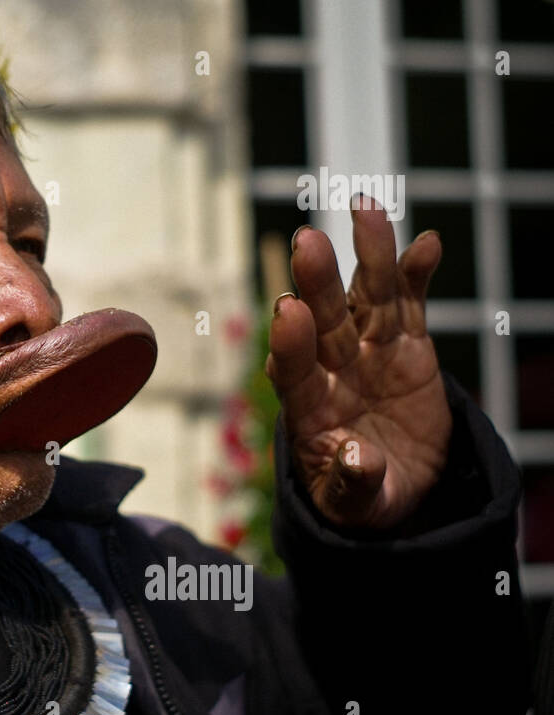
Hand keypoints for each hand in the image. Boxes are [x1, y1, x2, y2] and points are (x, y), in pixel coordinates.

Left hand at [265, 202, 451, 529]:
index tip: (288, 313)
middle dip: (316, 283)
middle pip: (323, 320)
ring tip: (366, 209)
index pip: (291, 370)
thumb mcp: (354, 505)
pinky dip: (415, 274)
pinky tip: (425, 243)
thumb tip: (355, 457)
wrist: (393, 487)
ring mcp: (368, 351)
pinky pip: (410, 304)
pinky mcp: (406, 345)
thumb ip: (351, 484)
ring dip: (367, 255)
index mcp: (307, 407)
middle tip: (306, 241)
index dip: (289, 344)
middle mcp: (331, 368)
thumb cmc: (359, 497)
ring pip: (366, 298)